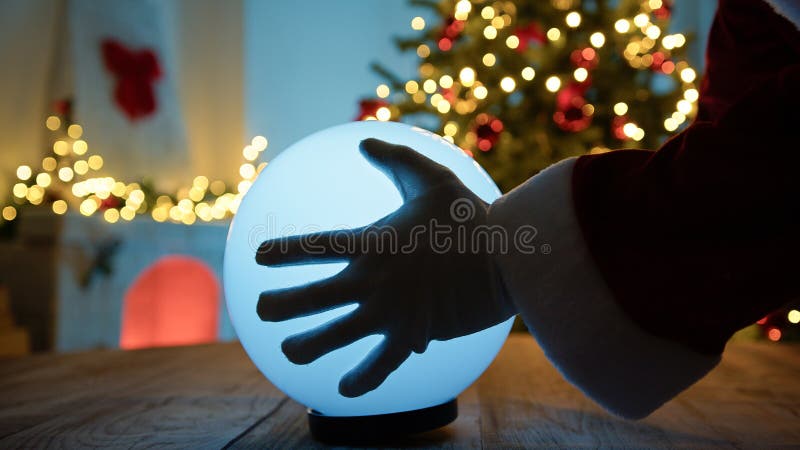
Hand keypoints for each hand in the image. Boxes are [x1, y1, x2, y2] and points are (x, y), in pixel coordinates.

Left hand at [255, 138, 515, 396]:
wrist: (508, 256)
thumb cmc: (471, 214)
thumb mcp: (431, 176)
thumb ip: (395, 159)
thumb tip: (363, 141)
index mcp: (373, 242)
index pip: (315, 247)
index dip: (283, 253)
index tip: (257, 258)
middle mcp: (373, 280)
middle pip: (313, 297)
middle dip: (281, 305)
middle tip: (259, 309)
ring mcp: (391, 311)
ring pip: (336, 335)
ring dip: (308, 346)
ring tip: (286, 353)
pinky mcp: (414, 335)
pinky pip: (381, 364)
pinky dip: (362, 379)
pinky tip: (343, 391)